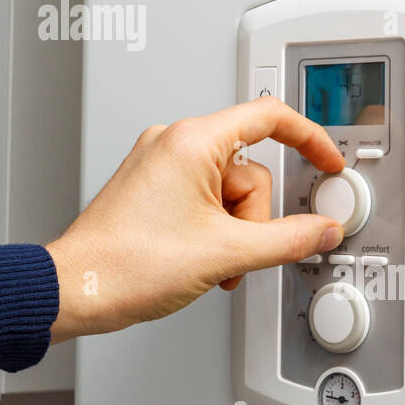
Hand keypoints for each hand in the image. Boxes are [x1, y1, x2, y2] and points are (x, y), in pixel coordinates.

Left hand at [45, 95, 345, 342]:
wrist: (77, 288)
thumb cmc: (126, 263)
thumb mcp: (226, 253)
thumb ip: (288, 239)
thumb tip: (322, 229)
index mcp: (191, 141)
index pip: (269, 116)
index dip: (309, 138)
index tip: (328, 161)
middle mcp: (173, 142)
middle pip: (249, 169)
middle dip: (252, 217)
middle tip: (234, 251)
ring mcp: (159, 165)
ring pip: (227, 191)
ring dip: (232, 231)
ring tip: (210, 263)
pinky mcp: (151, 187)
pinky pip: (202, 199)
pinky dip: (212, 230)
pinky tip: (199, 259)